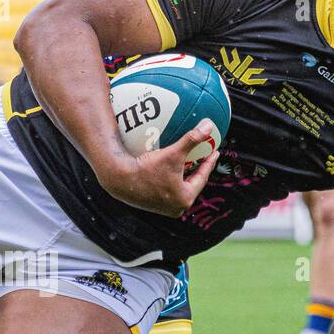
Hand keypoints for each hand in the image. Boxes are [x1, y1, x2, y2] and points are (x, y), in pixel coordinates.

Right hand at [102, 120, 220, 217]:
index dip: (209, 163)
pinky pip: (169, 189)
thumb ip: (192, 139)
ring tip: (188, 163)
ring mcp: (164, 208)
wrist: (119, 179)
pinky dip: (172, 180)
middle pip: (192, 184)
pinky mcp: (153, 205)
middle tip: (203, 158)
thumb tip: (209, 125)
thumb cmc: (147, 168)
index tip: (214, 152)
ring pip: (180, 188)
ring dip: (185, 176)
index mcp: (185, 199)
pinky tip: (170, 169)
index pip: (202, 177)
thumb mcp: (173, 153)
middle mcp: (176, 208)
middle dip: (198, 170)